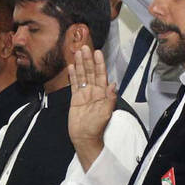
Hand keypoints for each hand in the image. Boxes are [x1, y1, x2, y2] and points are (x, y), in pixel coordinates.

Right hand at [67, 46, 115, 168]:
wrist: (84, 137)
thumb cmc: (96, 126)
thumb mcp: (105, 113)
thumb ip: (109, 98)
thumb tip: (113, 84)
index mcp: (102, 93)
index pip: (101, 75)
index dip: (99, 64)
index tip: (98, 53)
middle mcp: (93, 91)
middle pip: (90, 72)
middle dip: (88, 60)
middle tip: (85, 47)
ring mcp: (84, 93)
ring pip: (82, 76)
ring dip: (80, 64)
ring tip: (77, 52)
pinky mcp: (75, 98)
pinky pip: (74, 84)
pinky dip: (73, 76)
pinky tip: (71, 67)